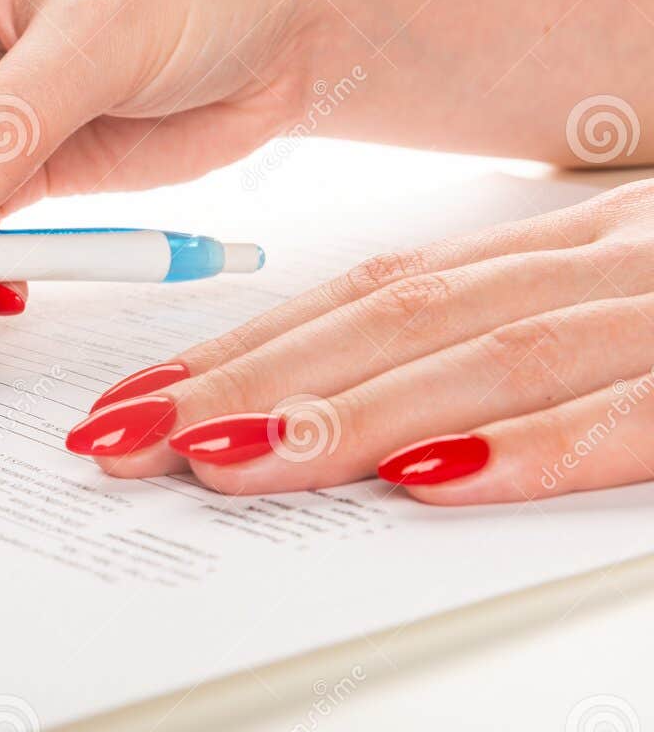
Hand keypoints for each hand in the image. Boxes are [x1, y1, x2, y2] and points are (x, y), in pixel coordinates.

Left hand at [66, 180, 653, 504]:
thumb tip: (360, 417)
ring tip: (223, 458)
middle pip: (396, 318)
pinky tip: (429, 484)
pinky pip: (631, 411)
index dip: (247, 344)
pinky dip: (529, 447)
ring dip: (348, 412)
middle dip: (248, 380)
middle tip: (127, 436)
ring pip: (486, 351)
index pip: (373, 292)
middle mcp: (601, 261)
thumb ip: (504, 333)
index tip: (139, 396)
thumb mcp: (625, 289)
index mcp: (557, 247)